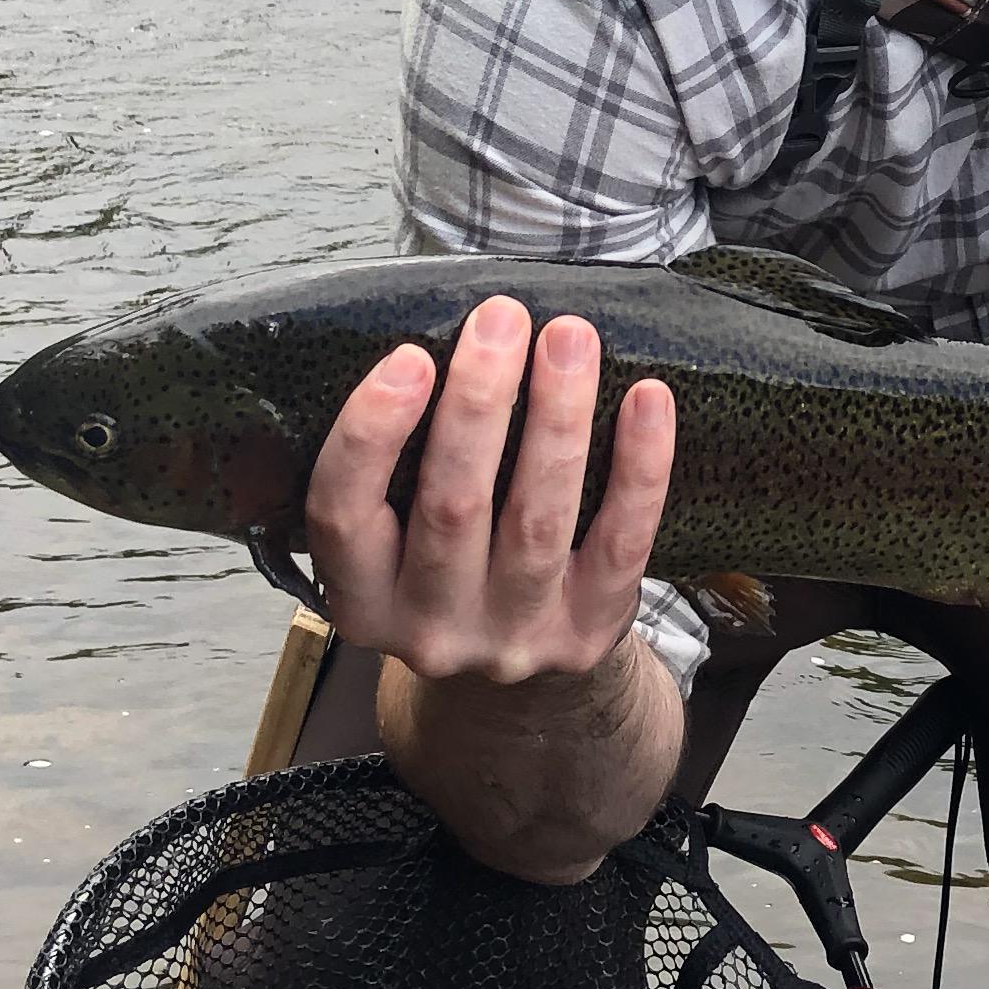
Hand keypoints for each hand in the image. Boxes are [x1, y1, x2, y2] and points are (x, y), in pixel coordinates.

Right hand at [303, 296, 676, 682]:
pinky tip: (647, 398)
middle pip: (451, 507)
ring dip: (557, 417)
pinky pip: (621, 542)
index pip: (342, 514)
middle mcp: (428, 630)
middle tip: (501, 318)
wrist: (519, 670)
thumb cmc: (447, 560)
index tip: (409, 355)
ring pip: (537, 518)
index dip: (371, 433)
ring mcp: (511, 638)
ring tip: (569, 337)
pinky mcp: (586, 632)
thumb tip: (436, 333)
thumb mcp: (393, 535)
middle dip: (479, 402)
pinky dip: (638, 466)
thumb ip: (395, 462)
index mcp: (362, 599)